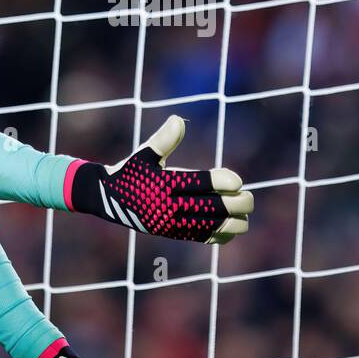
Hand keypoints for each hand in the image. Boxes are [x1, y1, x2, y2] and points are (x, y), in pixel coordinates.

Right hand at [66, 115, 252, 243]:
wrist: (108, 199)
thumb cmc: (130, 171)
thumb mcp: (143, 154)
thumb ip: (163, 140)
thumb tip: (178, 120)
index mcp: (164, 184)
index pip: (199, 184)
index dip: (222, 183)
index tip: (239, 181)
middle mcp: (168, 206)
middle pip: (209, 208)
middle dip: (234, 206)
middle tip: (250, 198)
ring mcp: (170, 223)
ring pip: (208, 227)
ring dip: (231, 223)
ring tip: (245, 215)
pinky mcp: (171, 233)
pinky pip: (199, 237)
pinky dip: (219, 235)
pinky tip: (234, 229)